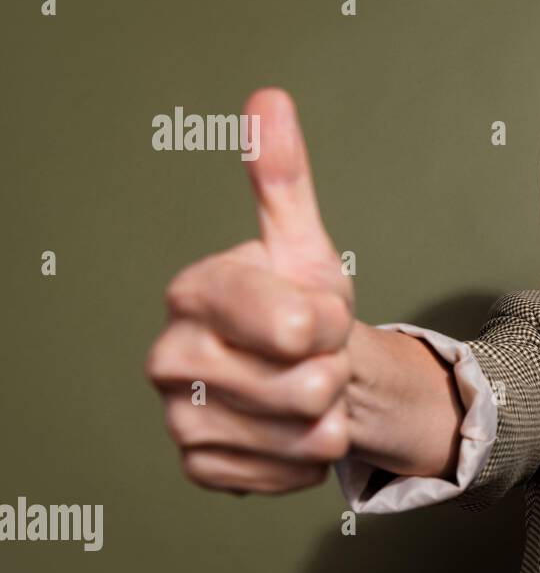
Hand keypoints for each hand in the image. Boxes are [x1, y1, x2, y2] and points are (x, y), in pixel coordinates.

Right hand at [146, 89, 354, 493]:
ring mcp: (181, 419)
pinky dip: (310, 457)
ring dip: (330, 417)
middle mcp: (171, 356)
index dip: (331, 324)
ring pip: (305, 434)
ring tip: (309, 392)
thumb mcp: (303, 244)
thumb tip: (268, 99)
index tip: (322, 316)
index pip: (294, 323)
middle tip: (315, 357)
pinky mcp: (203, 470)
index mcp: (195, 292)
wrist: (300, 373)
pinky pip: (290, 473)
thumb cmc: (301, 305)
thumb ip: (284, 177)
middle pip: (307, 385)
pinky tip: (293, 430)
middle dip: (334, 371)